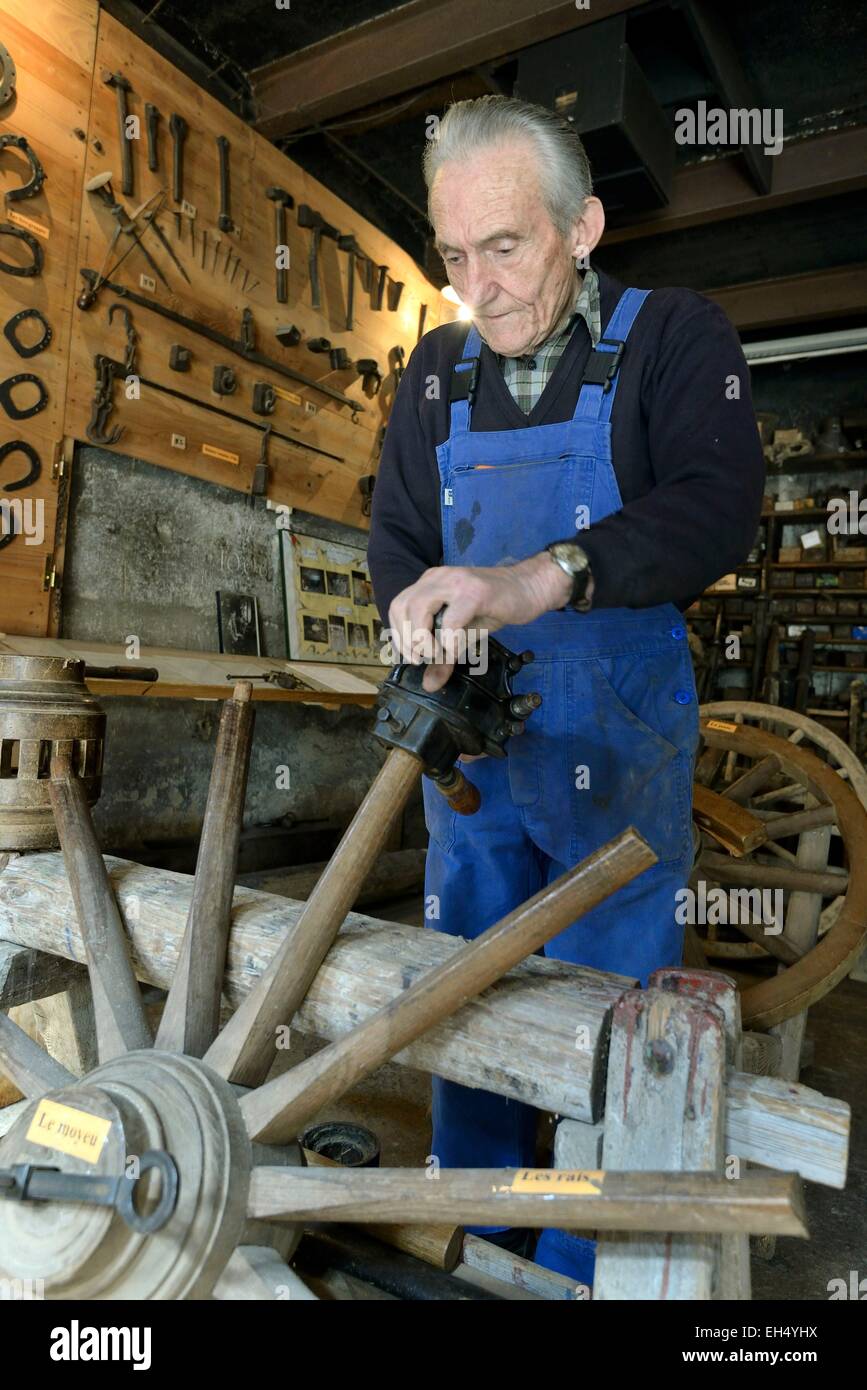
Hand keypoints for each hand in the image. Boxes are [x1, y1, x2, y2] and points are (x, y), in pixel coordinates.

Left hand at [387, 552, 572, 690]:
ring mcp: (455, 582)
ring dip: (423, 639)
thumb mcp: (463, 634)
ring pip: (419, 609)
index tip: (412, 657)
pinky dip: (449, 641)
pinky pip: (451, 620)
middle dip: (407, 640)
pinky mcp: (475, 592)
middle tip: (423, 659)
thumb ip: (443, 656)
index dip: (398, 635)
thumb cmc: (494, 607)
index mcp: (429, 583)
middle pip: (402, 607)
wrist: (529, 588)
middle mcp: (437, 578)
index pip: (397, 607)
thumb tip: (429, 684)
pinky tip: (457, 649)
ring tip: (438, 654)